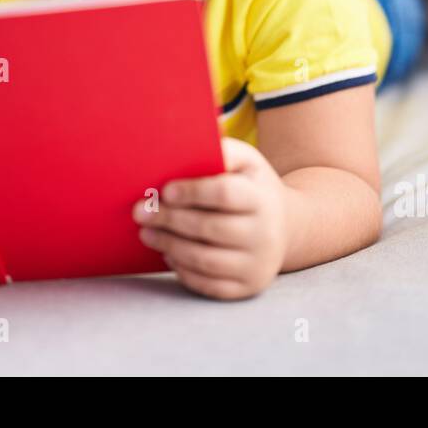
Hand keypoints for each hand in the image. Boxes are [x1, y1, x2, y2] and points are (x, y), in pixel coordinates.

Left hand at [133, 137, 287, 299]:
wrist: (287, 228)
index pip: (225, 194)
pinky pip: (207, 284)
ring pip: (204, 259)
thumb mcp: (248, 162)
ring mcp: (257, 265)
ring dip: (168, 245)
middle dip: (169, 220)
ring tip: (146, 233)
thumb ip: (223, 150)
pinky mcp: (246, 289)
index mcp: (262, 198)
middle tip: (140, 212)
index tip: (165, 191)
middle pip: (209, 228)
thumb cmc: (252, 187)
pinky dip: (182, 269)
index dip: (192, 192)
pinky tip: (168, 253)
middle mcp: (264, 234)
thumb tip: (188, 138)